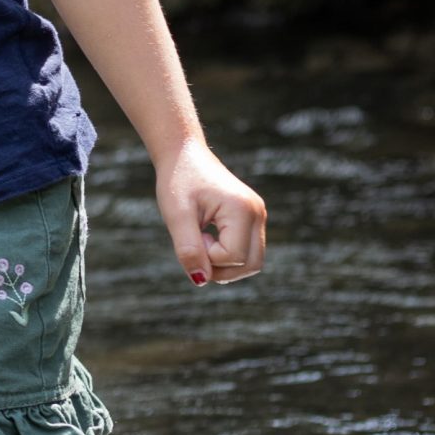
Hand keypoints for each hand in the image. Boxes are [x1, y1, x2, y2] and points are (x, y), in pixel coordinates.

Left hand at [155, 138, 266, 285]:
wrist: (182, 154)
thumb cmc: (177, 181)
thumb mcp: (176, 215)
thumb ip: (188, 249)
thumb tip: (200, 280)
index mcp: (242, 209)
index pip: (233, 257)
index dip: (208, 257)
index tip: (190, 235)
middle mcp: (257, 213)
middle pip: (251, 265)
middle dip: (221, 269)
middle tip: (195, 247)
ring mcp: (258, 215)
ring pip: (251, 261)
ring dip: (224, 263)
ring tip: (201, 240)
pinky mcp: (252, 218)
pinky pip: (246, 250)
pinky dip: (227, 253)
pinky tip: (207, 237)